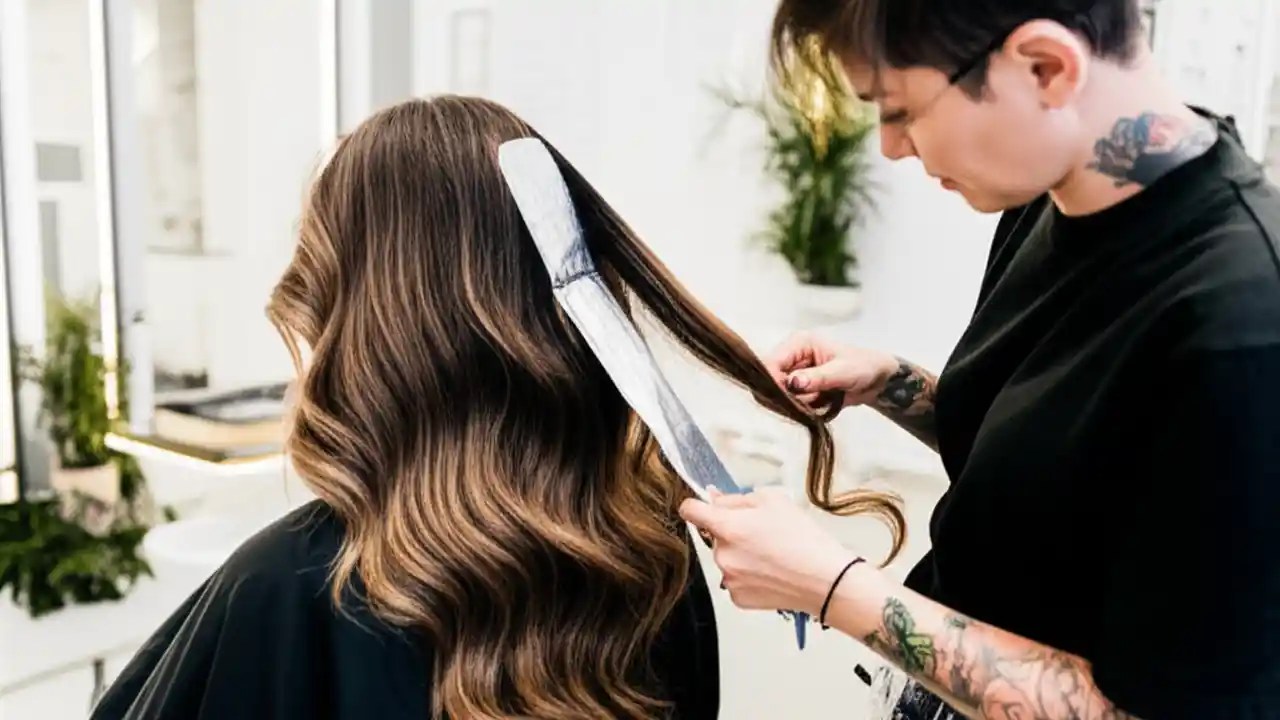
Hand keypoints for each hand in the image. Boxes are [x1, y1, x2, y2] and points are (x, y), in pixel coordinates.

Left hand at [679, 488, 860, 615]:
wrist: (826, 580)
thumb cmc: (804, 539)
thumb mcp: (773, 501)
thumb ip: (736, 499)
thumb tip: (714, 499)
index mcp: (727, 527)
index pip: (691, 511)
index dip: (696, 505)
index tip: (701, 507)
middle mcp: (722, 555)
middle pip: (715, 536)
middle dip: (732, 532)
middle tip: (762, 534)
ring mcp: (729, 579)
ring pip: (726, 559)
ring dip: (741, 555)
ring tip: (773, 555)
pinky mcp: (739, 599)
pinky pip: (736, 580)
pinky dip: (749, 576)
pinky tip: (771, 573)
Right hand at [764, 332, 898, 416]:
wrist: (876, 380)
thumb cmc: (863, 367)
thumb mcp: (843, 372)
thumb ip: (817, 378)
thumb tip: (793, 383)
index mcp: (799, 343)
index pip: (771, 362)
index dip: (773, 381)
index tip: (788, 397)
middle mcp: (792, 358)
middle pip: (771, 382)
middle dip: (789, 396)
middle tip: (812, 401)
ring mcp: (794, 375)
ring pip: (781, 396)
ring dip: (800, 404)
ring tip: (824, 399)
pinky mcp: (799, 390)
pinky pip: (792, 405)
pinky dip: (805, 409)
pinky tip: (822, 404)